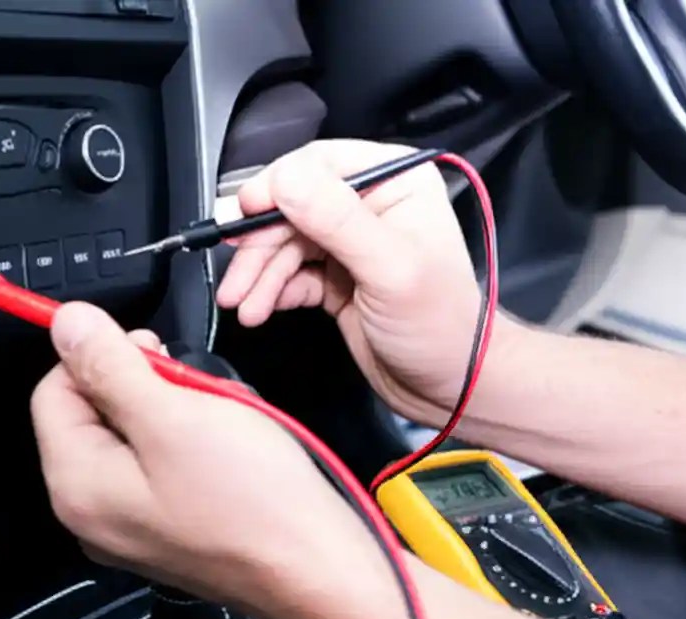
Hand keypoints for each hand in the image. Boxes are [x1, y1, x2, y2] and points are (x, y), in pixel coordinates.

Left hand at [30, 302, 374, 609]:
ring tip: (225, 419)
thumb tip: (65, 324)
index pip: (53, 390)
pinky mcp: (172, 530)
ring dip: (181, 408)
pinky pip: (165, 464)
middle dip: (147, 383)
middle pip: (95, 412)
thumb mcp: (174, 414)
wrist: (319, 571)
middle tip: (198, 387)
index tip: (153, 347)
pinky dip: (197, 440)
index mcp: (77, 485)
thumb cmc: (253, 499)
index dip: (98, 355)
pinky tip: (235, 446)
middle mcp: (93, 512)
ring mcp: (133, 526)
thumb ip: (110, 365)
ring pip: (136, 433)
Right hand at [217, 139, 520, 424]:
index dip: (277, 186)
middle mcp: (370, 204)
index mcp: (396, 183)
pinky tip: (257, 311)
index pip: (320, 164)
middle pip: (293, 206)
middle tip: (235, 277)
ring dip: (258, 273)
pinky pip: (290, 273)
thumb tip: (284, 178)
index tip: (244, 213)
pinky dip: (270, 290)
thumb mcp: (389, 268)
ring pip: (285, 242)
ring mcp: (350, 242)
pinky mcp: (335, 277)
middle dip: (259, 243)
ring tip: (241, 305)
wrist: (450, 387)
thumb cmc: (438, 326)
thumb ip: (337, 219)